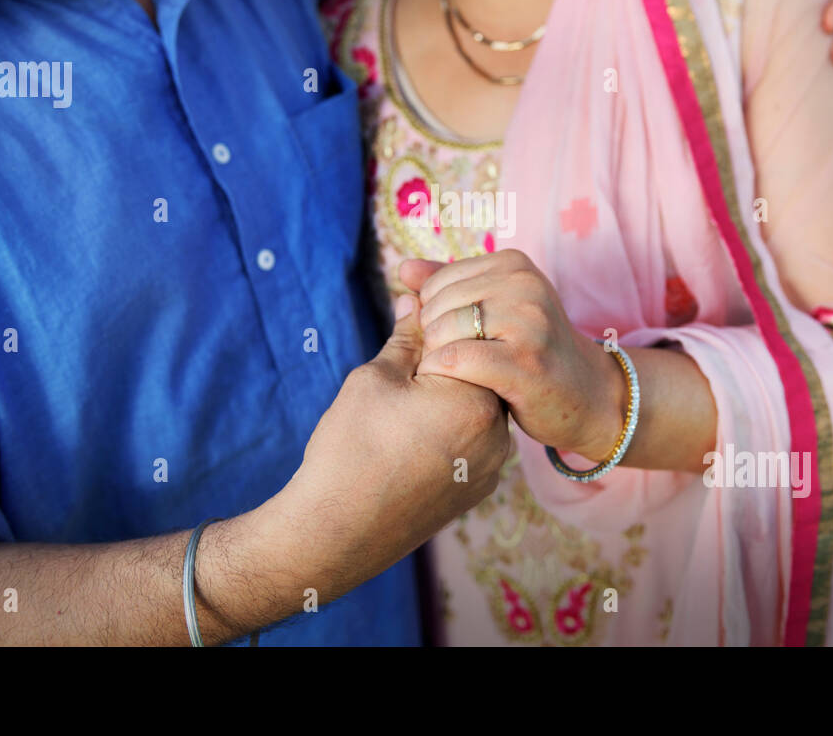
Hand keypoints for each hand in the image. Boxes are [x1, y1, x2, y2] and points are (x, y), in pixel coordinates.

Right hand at [289, 294, 509, 598]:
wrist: (336, 532)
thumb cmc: (350, 449)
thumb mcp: (374, 378)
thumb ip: (407, 337)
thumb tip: (418, 299)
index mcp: (475, 397)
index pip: (466, 339)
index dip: (432, 327)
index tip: (406, 329)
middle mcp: (497, 433)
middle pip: (476, 373)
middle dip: (444, 362)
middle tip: (401, 374)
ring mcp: (491, 467)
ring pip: (475, 409)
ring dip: (447, 398)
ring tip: (402, 412)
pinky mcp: (478, 490)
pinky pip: (472, 444)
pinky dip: (449, 432)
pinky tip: (411, 440)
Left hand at [401, 252, 625, 463]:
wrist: (588, 395)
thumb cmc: (532, 351)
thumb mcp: (498, 308)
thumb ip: (450, 285)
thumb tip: (403, 268)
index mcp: (514, 264)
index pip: (437, 281)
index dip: (430, 315)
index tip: (450, 339)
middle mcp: (523, 284)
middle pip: (437, 305)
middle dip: (431, 338)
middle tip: (452, 362)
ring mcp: (527, 322)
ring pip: (443, 331)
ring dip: (436, 358)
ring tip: (456, 374)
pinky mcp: (524, 362)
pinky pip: (455, 360)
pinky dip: (443, 374)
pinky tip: (456, 385)